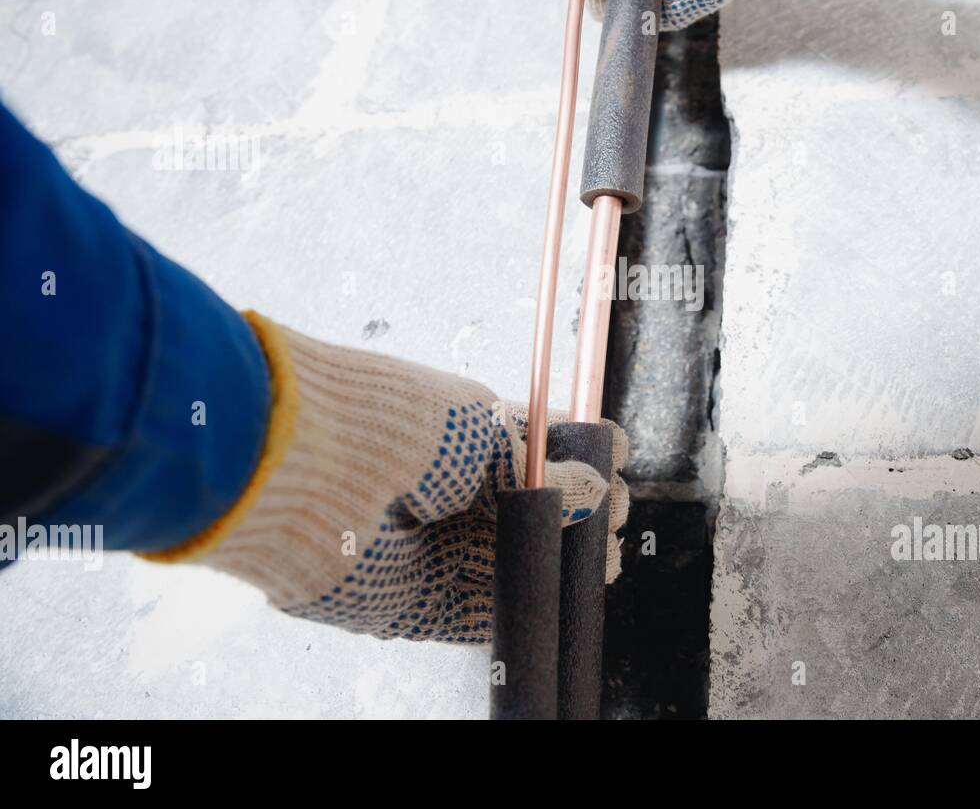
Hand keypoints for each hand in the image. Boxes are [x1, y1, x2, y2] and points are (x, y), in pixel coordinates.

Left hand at [185, 316, 627, 642]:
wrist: (307, 464)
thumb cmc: (392, 422)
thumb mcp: (482, 427)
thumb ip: (542, 466)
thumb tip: (597, 490)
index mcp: (454, 434)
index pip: (527, 448)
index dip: (574, 455)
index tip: (614, 459)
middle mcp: (439, 492)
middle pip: (522, 510)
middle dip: (576, 514)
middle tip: (613, 518)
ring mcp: (425, 550)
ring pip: (504, 564)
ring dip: (555, 564)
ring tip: (601, 561)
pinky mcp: (408, 603)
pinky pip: (473, 616)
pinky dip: (517, 610)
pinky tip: (559, 597)